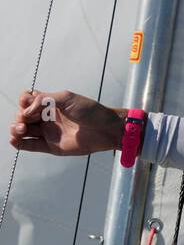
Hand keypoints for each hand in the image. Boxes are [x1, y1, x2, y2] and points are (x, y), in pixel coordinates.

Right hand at [8, 89, 125, 156]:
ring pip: (23, 131)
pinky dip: (19, 143)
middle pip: (22, 116)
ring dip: (15, 130)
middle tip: (25, 120)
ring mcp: (48, 132)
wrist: (106, 129)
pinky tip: (15, 140)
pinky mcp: (51, 146)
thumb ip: (44, 99)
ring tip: (21, 129)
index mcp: (50, 104)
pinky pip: (30, 145)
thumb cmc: (91, 111)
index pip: (27, 101)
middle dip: (19, 117)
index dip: (24, 103)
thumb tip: (27, 109)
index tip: (28, 104)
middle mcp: (47, 118)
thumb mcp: (67, 98)